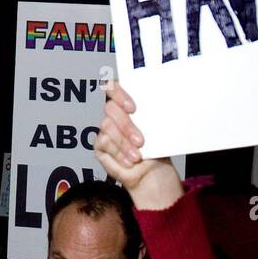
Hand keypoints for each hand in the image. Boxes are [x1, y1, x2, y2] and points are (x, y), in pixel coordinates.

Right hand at [94, 81, 183, 209]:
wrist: (153, 170)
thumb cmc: (156, 147)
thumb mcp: (157, 127)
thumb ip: (151, 113)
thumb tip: (157, 101)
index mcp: (128, 105)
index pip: (114, 88)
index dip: (119, 94)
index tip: (132, 108)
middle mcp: (115, 115)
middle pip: (110, 108)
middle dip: (126, 125)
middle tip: (140, 140)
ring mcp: (106, 130)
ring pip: (107, 126)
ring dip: (124, 143)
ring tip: (138, 156)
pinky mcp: (100, 145)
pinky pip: (105, 143)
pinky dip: (119, 153)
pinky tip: (130, 161)